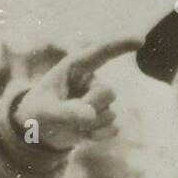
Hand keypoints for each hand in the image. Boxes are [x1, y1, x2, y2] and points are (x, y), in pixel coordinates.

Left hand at [13, 38, 140, 150]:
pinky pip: (112, 129)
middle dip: (91, 107)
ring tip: (69, 124)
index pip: (102, 52)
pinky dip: (96, 136)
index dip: (121, 44)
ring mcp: (100, 101)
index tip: (140, 41)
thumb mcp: (43, 111)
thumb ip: (64, 111)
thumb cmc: (37, 113)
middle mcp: (92, 81)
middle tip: (67, 115)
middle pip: (109, 92)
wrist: (38, 132)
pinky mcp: (104, 119)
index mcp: (75, 68)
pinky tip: (82, 135)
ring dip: (88, 125)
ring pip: (110, 113)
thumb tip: (91, 115)